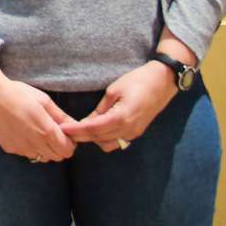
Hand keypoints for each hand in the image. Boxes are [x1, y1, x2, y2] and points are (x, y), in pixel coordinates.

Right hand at [0, 63, 74, 161]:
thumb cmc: (18, 93)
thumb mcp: (43, 100)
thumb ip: (61, 116)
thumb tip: (75, 126)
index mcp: (46, 131)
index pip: (68, 150)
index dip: (70, 143)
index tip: (65, 133)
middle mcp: (35, 143)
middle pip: (57, 157)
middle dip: (59, 146)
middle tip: (52, 132)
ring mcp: (21, 148)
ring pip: (42, 157)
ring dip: (45, 149)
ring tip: (37, 132)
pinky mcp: (10, 148)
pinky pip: (27, 154)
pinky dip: (30, 147)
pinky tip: (23, 132)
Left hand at [61, 61, 177, 150]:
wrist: (162, 82)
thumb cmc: (137, 81)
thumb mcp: (114, 91)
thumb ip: (100, 110)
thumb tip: (87, 122)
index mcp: (121, 118)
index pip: (93, 129)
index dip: (76, 130)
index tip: (62, 130)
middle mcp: (128, 130)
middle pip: (98, 139)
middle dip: (81, 136)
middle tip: (65, 131)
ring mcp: (134, 133)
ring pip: (108, 144)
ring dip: (93, 139)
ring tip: (80, 129)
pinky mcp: (137, 132)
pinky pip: (117, 141)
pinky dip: (105, 138)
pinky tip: (96, 129)